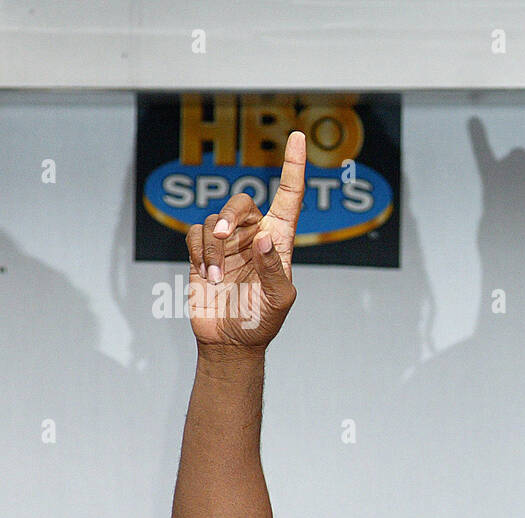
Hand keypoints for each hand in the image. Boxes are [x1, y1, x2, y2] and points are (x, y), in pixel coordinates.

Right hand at [186, 131, 305, 349]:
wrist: (231, 341)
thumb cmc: (263, 322)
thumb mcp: (279, 300)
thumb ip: (274, 269)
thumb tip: (264, 238)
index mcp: (280, 241)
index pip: (290, 197)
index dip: (294, 167)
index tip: (298, 137)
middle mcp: (254, 236)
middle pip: (240, 201)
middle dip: (229, 216)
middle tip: (224, 238)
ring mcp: (228, 243)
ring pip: (213, 220)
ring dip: (213, 248)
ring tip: (218, 278)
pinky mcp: (203, 252)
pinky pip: (195, 233)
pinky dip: (199, 252)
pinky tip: (208, 274)